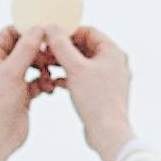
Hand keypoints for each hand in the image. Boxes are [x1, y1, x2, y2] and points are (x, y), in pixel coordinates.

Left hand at [0, 28, 48, 160]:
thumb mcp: (12, 72)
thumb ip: (26, 49)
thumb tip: (38, 28)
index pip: (9, 33)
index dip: (27, 31)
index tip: (45, 32)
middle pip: (24, 48)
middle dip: (39, 52)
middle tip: (52, 57)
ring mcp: (10, 80)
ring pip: (32, 64)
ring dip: (44, 68)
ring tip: (50, 77)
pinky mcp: (21, 94)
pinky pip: (37, 81)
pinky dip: (44, 83)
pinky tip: (49, 89)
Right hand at [52, 24, 131, 156]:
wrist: (107, 132)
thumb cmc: (96, 100)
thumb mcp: (75, 68)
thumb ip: (62, 45)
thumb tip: (51, 27)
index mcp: (113, 52)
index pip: (89, 32)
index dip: (68, 33)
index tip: (51, 38)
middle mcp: (114, 62)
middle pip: (85, 47)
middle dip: (64, 50)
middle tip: (46, 53)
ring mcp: (109, 78)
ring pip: (83, 64)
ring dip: (65, 64)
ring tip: (47, 67)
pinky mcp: (103, 92)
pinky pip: (84, 78)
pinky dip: (70, 78)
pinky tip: (55, 83)